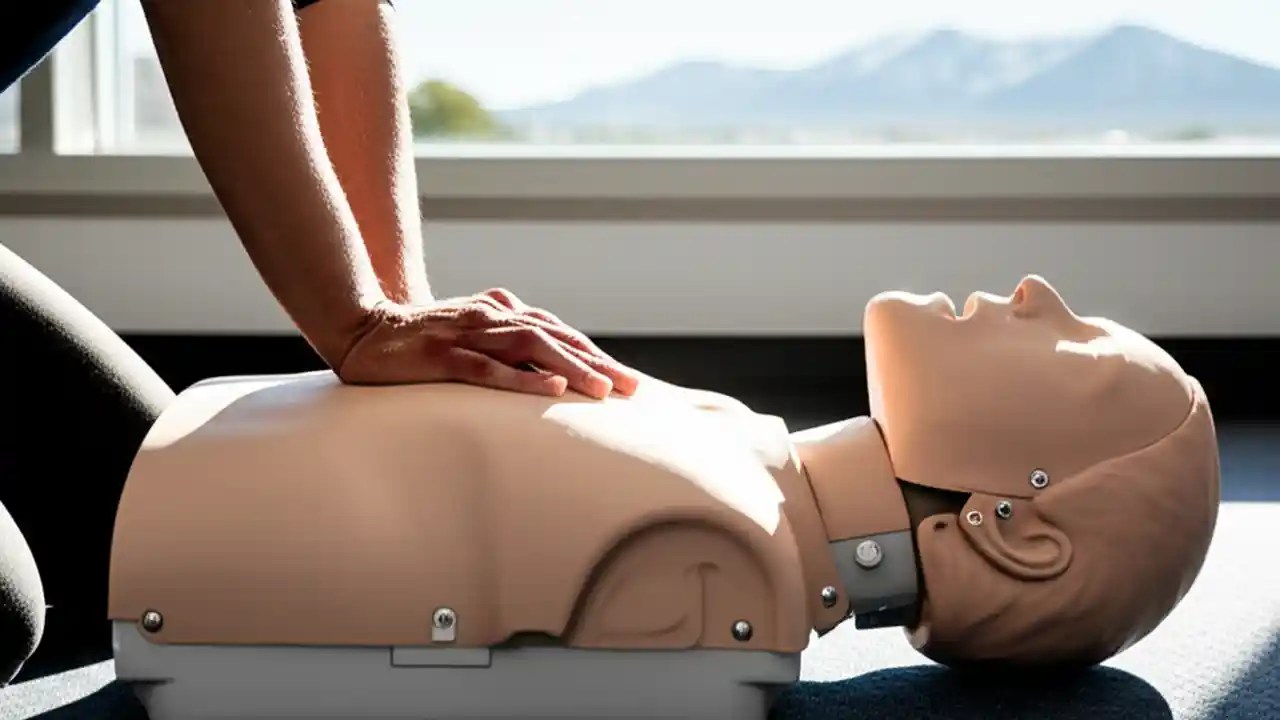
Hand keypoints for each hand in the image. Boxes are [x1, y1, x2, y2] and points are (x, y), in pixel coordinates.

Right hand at [336, 289, 639, 398]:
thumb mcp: (474, 337)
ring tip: (601, 390)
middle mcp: (491, 318)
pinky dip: (522, 380)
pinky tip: (550, 391)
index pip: (559, 333)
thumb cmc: (424, 340)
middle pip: (554, 338)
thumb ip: (509, 346)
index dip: (595, 354)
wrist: (363, 330)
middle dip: (596, 363)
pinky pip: (488, 369)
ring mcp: (466, 335)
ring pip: (529, 349)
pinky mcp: (442, 356)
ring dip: (569, 370)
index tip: (628, 381)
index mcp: (502, 312)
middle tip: (629, 388)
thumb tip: (554, 373)